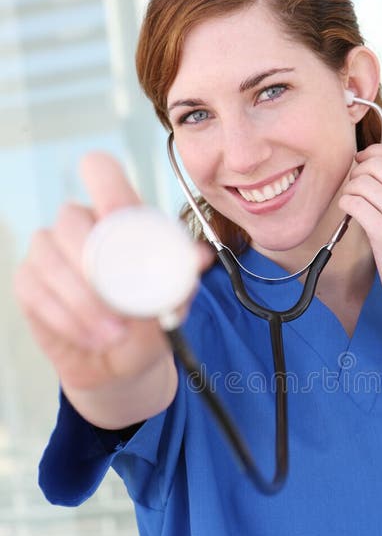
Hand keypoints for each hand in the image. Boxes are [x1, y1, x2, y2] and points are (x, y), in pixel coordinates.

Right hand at [14, 153, 213, 392]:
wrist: (121, 364)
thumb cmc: (147, 324)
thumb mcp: (173, 304)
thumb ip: (182, 279)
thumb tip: (199, 257)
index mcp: (118, 217)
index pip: (101, 172)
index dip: (106, 188)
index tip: (116, 216)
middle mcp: (79, 226)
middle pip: (71, 220)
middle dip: (94, 266)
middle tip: (121, 306)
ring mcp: (49, 251)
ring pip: (50, 259)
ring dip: (84, 303)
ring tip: (114, 333)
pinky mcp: (28, 282)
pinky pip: (35, 291)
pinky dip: (67, 320)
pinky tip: (92, 338)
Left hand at [338, 144, 381, 325]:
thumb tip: (373, 164)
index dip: (373, 152)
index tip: (361, 161)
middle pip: (376, 163)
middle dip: (358, 172)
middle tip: (355, 188)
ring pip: (362, 182)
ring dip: (350, 190)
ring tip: (353, 204)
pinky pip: (353, 203)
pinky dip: (345, 205)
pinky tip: (350, 214)